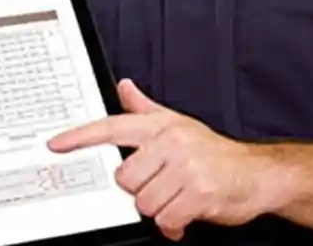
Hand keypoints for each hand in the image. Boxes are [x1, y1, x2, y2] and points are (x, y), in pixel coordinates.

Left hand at [47, 79, 274, 240]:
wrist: (256, 174)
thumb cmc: (214, 153)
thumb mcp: (179, 125)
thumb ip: (146, 110)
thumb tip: (125, 88)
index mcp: (162, 127)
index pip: (112, 127)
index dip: (80, 137)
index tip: (56, 144)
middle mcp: (172, 143)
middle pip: (125, 178)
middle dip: (141, 190)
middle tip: (163, 186)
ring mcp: (186, 168)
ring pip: (143, 203)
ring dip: (159, 210)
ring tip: (176, 199)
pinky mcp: (198, 193)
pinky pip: (166, 219)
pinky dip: (174, 225)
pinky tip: (185, 214)